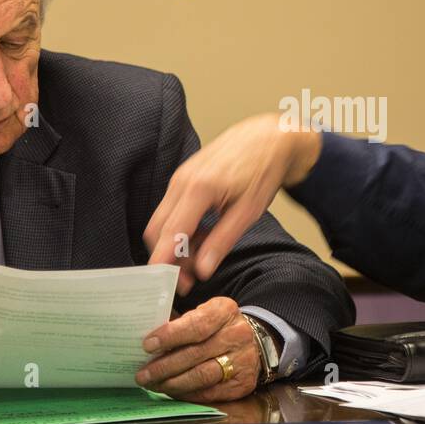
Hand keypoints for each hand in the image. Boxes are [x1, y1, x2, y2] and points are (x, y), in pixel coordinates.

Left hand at [135, 297, 261, 402]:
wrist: (255, 344)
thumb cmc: (218, 328)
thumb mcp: (204, 314)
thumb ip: (180, 323)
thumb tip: (148, 343)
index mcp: (225, 312)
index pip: (196, 325)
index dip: (171, 336)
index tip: (148, 345)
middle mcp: (237, 335)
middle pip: (195, 354)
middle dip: (164, 366)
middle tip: (142, 375)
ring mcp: (242, 361)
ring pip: (201, 376)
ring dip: (172, 383)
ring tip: (153, 385)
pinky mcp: (242, 384)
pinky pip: (209, 393)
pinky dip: (187, 394)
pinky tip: (171, 391)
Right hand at [144, 113, 321, 294]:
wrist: (266, 137)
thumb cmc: (262, 170)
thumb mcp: (248, 212)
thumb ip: (222, 242)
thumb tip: (202, 271)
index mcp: (198, 189)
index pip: (169, 233)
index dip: (162, 262)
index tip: (160, 286)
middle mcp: (181, 182)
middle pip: (157, 230)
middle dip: (167, 258)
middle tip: (187, 281)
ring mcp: (179, 178)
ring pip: (163, 221)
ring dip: (174, 245)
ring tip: (199, 262)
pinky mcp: (183, 179)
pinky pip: (172, 210)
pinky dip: (180, 230)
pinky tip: (202, 240)